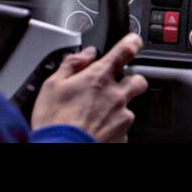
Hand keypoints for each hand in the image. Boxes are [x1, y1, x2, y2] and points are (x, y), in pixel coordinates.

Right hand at [30, 33, 147, 141]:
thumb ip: (72, 65)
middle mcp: (116, 96)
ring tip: (95, 116)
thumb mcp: (52, 86)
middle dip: (131, 80)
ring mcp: (121, 117)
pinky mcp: (122, 136)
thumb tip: (86, 54)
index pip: (125, 51)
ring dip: (117, 108)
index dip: (132, 42)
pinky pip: (122, 129)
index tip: (134, 41)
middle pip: (138, 80)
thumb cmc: (54, 122)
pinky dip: (112, 128)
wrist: (61, 150)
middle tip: (116, 86)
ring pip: (129, 107)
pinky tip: (96, 130)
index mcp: (99, 77)